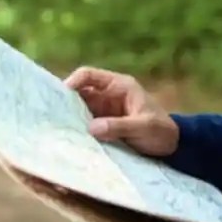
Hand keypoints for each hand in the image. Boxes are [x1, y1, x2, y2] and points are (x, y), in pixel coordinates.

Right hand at [63, 66, 177, 156]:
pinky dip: (75, 130)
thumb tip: (92, 128)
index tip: (61, 96)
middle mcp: (107, 95)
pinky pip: (84, 124)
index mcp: (119, 86)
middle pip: (78, 93)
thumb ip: (119, 126)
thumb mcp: (144, 127)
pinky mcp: (102, 126)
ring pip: (78, 110)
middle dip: (64, 103)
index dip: (73, 82)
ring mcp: (103, 111)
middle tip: (49, 117)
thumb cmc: (161, 131)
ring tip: (54, 130)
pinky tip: (67, 139)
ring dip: (68, 118)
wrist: (172, 146)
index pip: (89, 76)